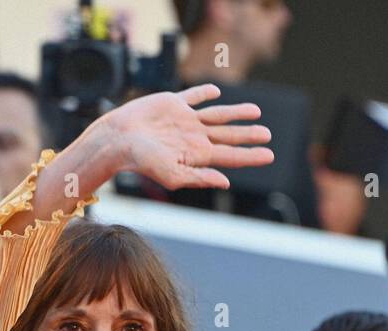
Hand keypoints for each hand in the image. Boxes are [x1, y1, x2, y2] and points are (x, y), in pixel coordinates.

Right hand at [92, 84, 273, 190]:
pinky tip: (216, 92)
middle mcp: (193, 138)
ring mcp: (184, 120)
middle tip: (267, 135)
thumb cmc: (141, 161)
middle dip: (248, 135)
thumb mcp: (173, 175)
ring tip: (256, 112)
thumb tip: (226, 182)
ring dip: (236, 113)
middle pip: (227, 136)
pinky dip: (205, 93)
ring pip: (217, 115)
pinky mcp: (172, 104)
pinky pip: (194, 97)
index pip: (229, 156)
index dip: (250, 156)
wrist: (118, 139)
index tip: (269, 155)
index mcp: (196, 155)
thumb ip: (199, 178)